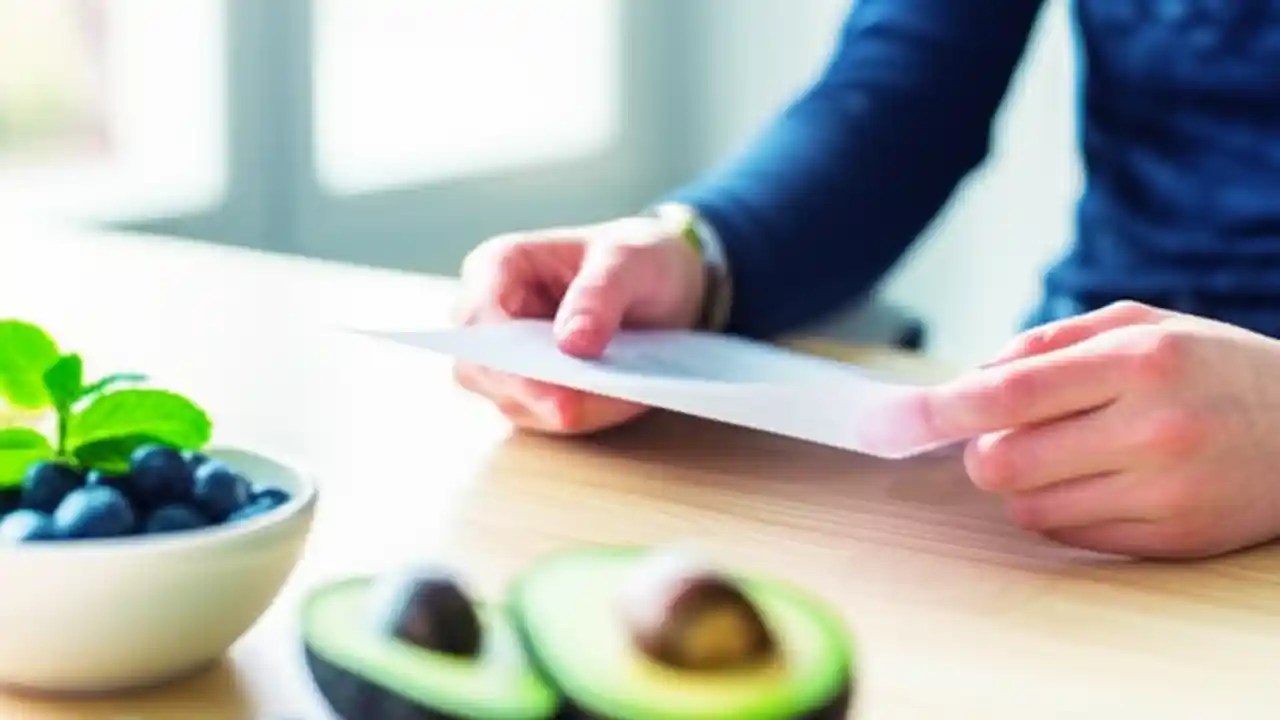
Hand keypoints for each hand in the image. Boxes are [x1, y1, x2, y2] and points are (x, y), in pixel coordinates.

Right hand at [453, 216, 705, 433]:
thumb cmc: (635, 259)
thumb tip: (572, 344)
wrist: (663, 283)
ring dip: (572, 408)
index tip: (556, 395)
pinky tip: (623, 397)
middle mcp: (490, 316)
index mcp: (497, 267)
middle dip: (539, 396)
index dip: (509, 364)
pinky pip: (548, 417)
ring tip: (627, 392)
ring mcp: (507, 357)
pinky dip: (587, 414)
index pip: (478, 324)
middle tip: (595, 405)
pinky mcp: (532, 389)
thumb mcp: (630, 261)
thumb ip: (599, 296)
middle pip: (484, 373)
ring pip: (517, 404)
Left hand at [923, 301, 1279, 557]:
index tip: (891, 420)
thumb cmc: (1210, 366)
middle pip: (1003, 463)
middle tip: (1004, 434)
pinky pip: (1070, 537)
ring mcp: (1165, 492)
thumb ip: (1048, 344)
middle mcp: (1152, 429)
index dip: (938, 410)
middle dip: (982, 450)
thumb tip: (967, 381)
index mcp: (1139, 362)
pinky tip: (1098, 481)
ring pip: (1029, 508)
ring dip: (1021, 484)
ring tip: (1065, 454)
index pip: (1009, 394)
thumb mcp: (1140, 325)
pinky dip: (1060, 511)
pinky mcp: (1174, 539)